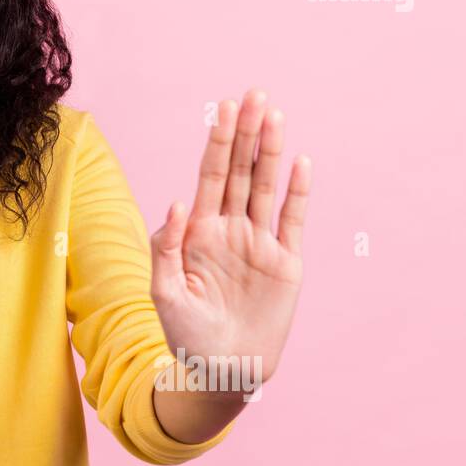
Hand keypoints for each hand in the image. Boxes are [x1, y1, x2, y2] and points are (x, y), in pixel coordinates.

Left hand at [149, 89, 310, 388]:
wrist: (220, 370)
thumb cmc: (185, 333)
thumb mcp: (163, 291)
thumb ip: (165, 246)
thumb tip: (177, 202)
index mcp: (199, 231)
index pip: (210, 176)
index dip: (218, 142)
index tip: (224, 108)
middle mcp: (231, 229)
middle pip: (242, 171)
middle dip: (247, 133)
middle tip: (254, 94)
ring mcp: (259, 243)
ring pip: (267, 187)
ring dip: (272, 152)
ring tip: (275, 115)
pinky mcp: (285, 264)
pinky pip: (293, 221)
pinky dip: (299, 192)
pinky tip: (301, 161)